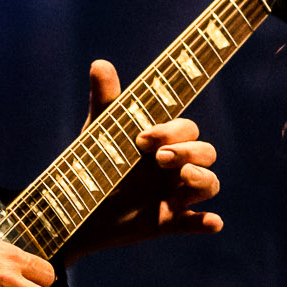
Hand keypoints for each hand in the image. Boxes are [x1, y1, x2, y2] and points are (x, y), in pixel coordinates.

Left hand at [66, 59, 223, 258]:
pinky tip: (212, 222)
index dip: (173, 130)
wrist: (73, 206)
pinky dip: (207, 222)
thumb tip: (100, 64)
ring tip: (183, 178)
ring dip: (203, 179)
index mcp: (163, 141)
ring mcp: (174, 194)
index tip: (142, 137)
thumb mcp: (99, 132)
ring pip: (210, 183)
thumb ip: (106, 100)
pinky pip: (196, 222)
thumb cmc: (94, 163)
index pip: (186, 128)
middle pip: (206, 152)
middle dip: (189, 151)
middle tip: (160, 158)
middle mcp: (175, 166)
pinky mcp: (168, 221)